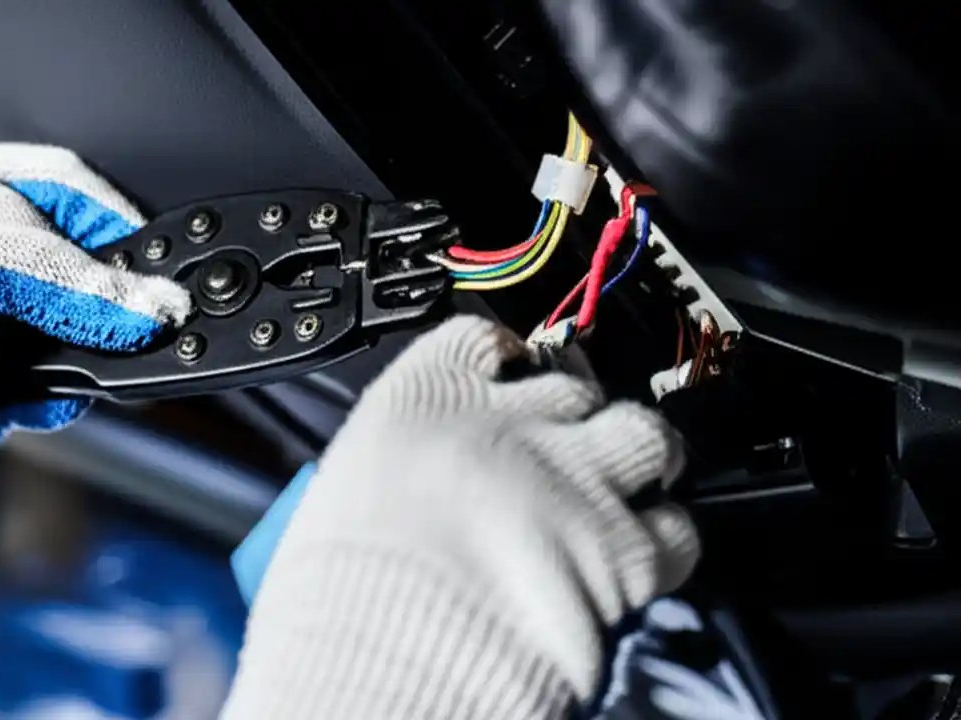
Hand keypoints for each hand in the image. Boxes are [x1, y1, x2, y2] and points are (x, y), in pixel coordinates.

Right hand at [223, 316, 698, 717]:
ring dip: (642, 456)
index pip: (476, 338)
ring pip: (643, 435)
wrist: (380, 668)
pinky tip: (641, 557)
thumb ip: (391, 468)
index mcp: (421, 404)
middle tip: (566, 448)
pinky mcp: (620, 551)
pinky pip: (675, 529)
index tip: (510, 364)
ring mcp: (570, 481)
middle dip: (571, 416)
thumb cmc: (333, 602)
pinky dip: (666, 541)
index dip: (500, 353)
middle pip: (567, 386)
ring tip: (634, 479)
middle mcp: (503, 426)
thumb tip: (409, 483)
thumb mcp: (338, 499)